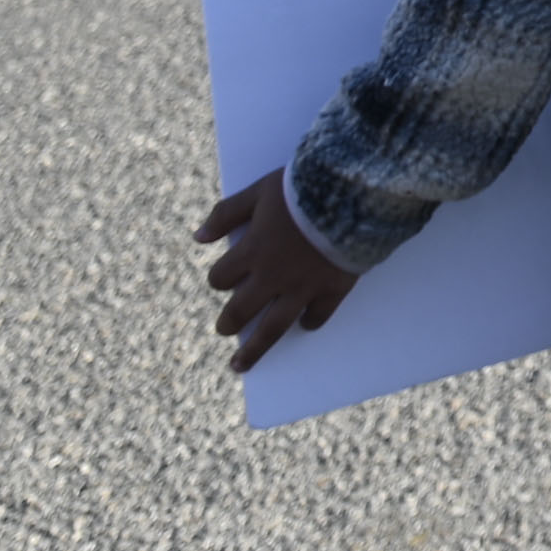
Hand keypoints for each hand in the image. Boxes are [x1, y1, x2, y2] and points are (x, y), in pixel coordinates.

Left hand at [195, 168, 358, 373]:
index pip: (221, 278)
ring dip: (255, 349)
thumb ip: (227, 213)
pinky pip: (318, 315)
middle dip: (229, 323)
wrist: (352, 192)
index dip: (219, 280)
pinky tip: (305, 325)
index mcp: (253, 251)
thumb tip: (198, 237)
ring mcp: (303, 287)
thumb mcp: (259, 191)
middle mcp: (273, 277)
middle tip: (225, 329)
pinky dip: (310, 321)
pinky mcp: (333, 288)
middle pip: (240, 311)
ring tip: (242, 364)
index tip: (222, 280)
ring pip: (272, 328)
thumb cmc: (304, 186)